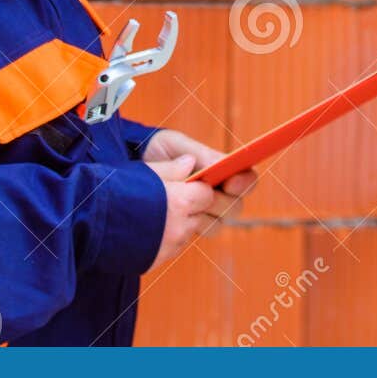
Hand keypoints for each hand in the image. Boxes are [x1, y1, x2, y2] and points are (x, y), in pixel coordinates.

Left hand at [142, 130, 257, 269]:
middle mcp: (218, 194)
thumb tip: (217, 165)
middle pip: (236, 207)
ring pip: (218, 224)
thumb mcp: (176, 144)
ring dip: (204, 215)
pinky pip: (195, 233)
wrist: (129, 165)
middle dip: (222, 202)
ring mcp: (202, 213)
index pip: (247, 180)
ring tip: (183, 203)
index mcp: (222, 171)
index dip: (244, 183)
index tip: (230, 181)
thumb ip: (199, 154)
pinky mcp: (186, 227)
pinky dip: (187, 225)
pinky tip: (172, 215)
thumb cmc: (157, 150)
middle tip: (203, 194)